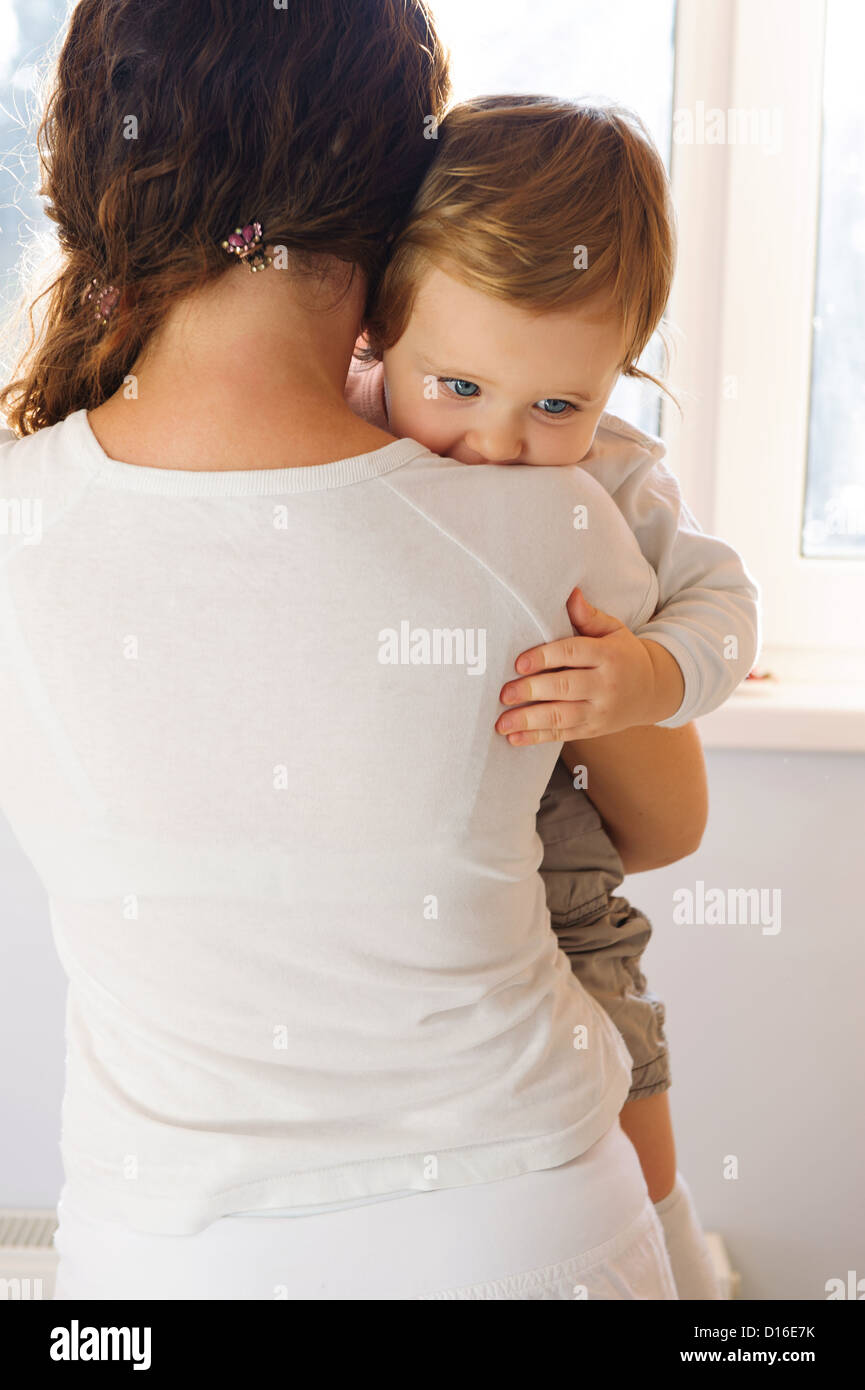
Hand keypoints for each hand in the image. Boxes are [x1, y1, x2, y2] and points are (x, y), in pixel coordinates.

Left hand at [495, 587, 684, 743]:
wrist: (652, 690)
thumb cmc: (623, 654)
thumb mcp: (614, 630)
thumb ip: (589, 616)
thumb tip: (570, 594)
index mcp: (608, 655)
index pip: (573, 653)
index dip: (545, 658)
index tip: (519, 663)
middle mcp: (606, 685)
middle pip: (566, 687)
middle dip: (532, 691)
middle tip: (504, 693)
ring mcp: (600, 711)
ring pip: (563, 717)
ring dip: (530, 720)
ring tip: (501, 723)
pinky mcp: (593, 730)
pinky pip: (563, 734)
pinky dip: (537, 738)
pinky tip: (514, 738)